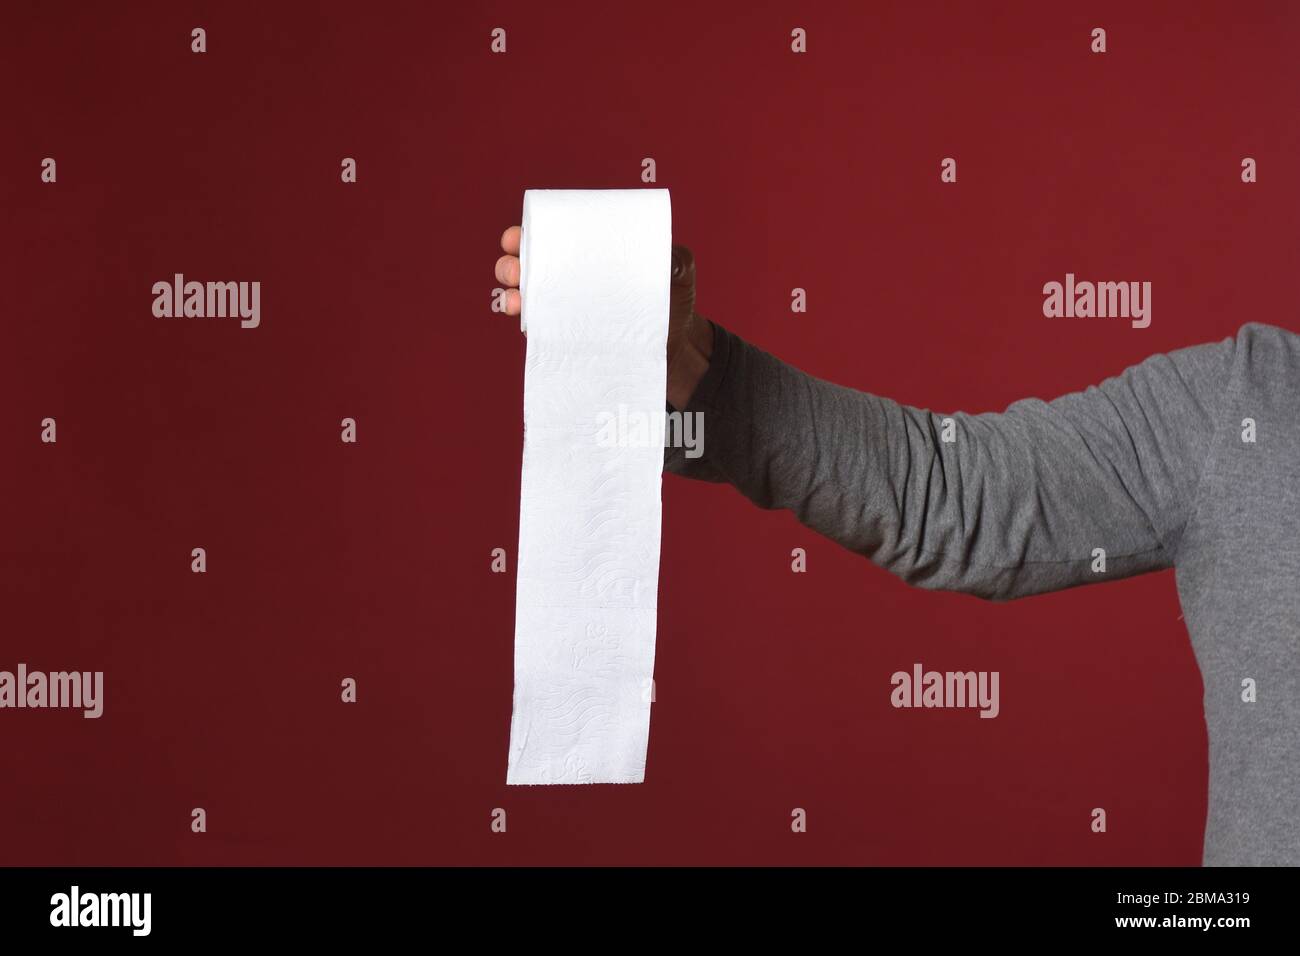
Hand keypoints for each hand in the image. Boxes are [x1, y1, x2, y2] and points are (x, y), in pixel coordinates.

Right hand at [496, 226, 712, 408]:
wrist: (676, 346)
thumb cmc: (673, 300)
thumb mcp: (679, 272)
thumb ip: (676, 259)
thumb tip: (669, 256)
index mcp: (590, 252)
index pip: (553, 235)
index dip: (529, 232)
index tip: (519, 236)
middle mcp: (572, 276)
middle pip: (529, 262)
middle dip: (512, 261)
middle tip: (515, 266)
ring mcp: (566, 306)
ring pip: (525, 292)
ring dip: (512, 291)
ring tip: (515, 296)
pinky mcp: (567, 334)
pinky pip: (537, 325)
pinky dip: (524, 319)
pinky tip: (522, 317)